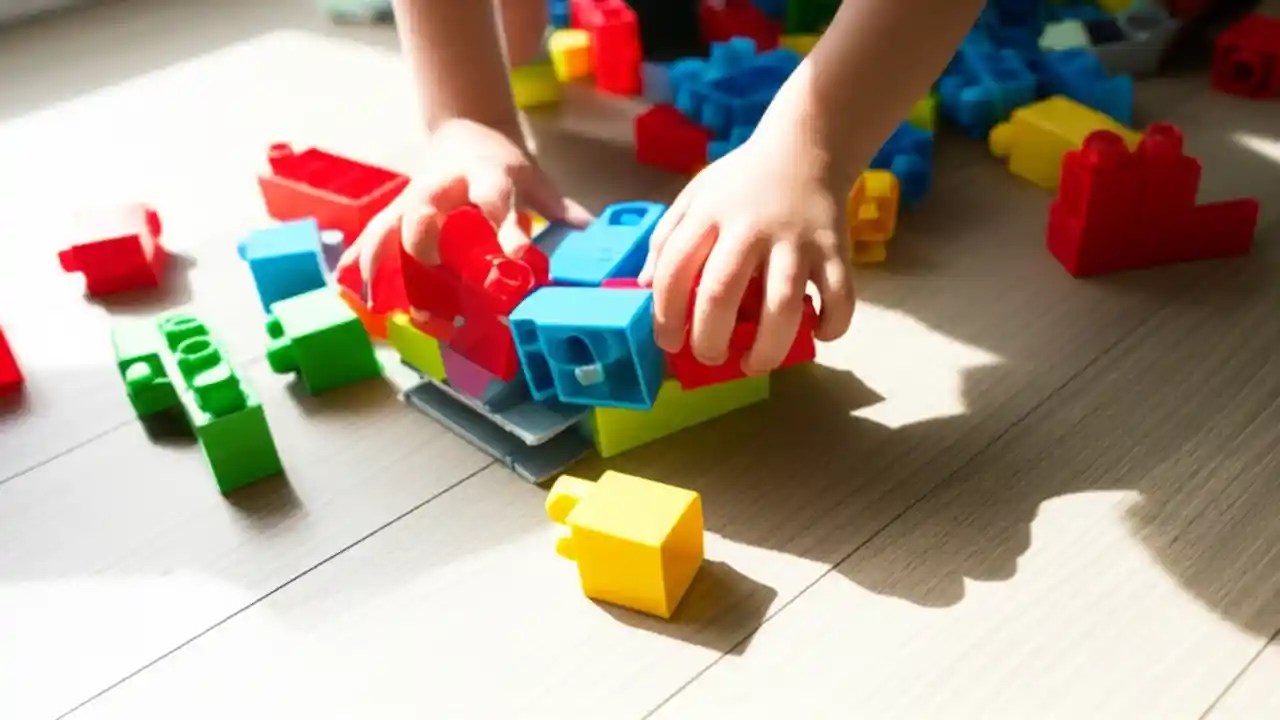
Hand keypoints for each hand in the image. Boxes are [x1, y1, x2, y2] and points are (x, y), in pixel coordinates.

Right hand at [337, 119, 591, 301]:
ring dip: (382, 263)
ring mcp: (413, 199)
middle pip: (425, 211)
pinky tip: (349, 288)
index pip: (494, 200)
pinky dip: (359, 261)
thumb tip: (591, 230)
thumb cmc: (501, 164)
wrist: (463, 132)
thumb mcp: (533, 178)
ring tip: (380, 302)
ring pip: (389, 226)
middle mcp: (442, 187)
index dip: (505, 230)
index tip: (517, 261)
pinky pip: (372, 236)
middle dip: (425, 244)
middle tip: (435, 280)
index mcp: (484, 176)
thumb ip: (557, 206)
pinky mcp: (394, 212)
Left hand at [638, 133, 855, 374]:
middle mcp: (749, 229)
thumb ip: (666, 238)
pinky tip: (819, 334)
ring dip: (767, 348)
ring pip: (782, 305)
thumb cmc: (742, 182)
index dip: (665, 316)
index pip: (674, 271)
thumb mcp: (695, 197)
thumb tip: (645, 286)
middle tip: (710, 357)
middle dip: (709, 339)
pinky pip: (840, 296)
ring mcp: (796, 240)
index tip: (670, 343)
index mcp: (709, 216)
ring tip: (755, 364)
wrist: (806, 147)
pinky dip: (833, 323)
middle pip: (721, 294)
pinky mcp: (834, 248)